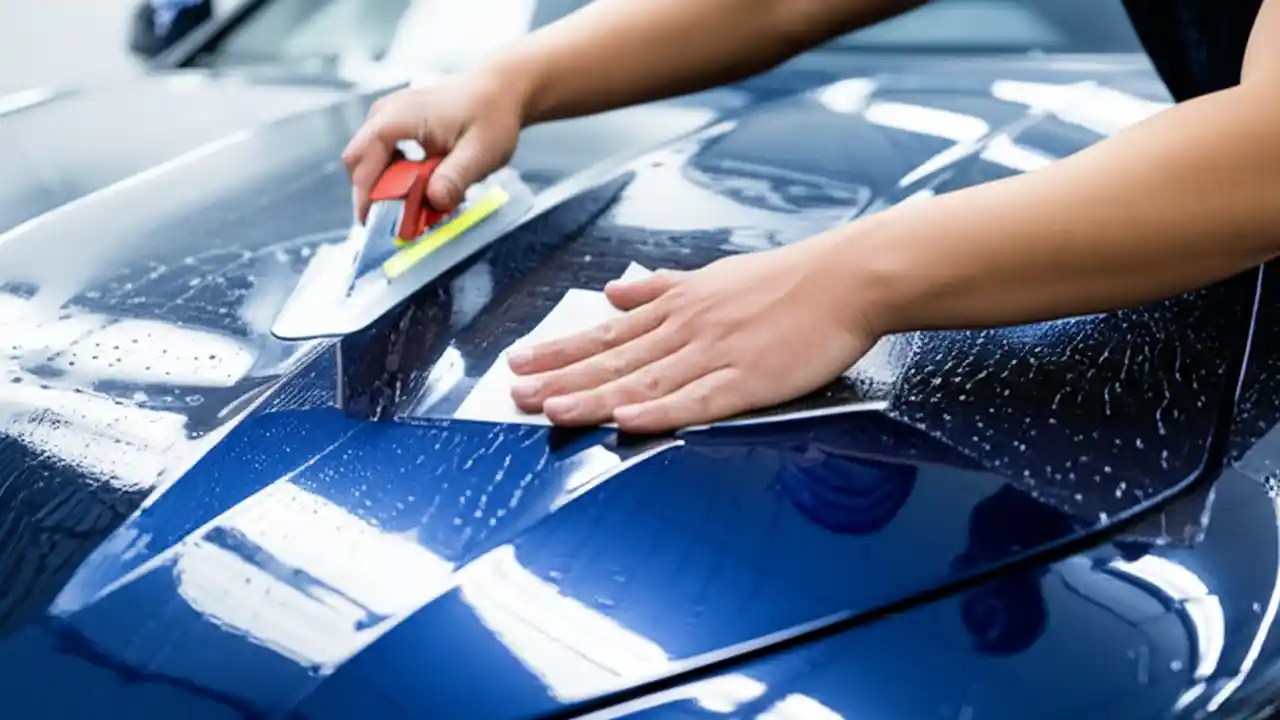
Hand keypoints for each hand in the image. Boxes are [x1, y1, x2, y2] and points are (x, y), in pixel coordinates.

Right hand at [341, 72, 524, 221]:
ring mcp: (389, 118)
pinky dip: (398, 179)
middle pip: (359, 164)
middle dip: (376, 196)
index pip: (362, 162)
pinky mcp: (398, 127)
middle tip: (402, 222)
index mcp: (397, 117)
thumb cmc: (492, 115)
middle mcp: (385, 115)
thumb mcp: (480, 152)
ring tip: (418, 206)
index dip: (365, 197)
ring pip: (371, 163)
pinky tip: (423, 189)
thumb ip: (455, 178)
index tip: (377, 226)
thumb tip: (433, 201)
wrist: (502, 89)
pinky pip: (385, 158)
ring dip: (389, 189)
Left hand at [507, 237, 880, 432]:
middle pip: (614, 360)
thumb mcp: (713, 275)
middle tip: (516, 395)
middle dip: (561, 378)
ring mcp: (716, 353)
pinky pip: (697, 400)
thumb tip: (615, 294)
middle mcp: (687, 328)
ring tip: (553, 411)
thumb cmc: (787, 280)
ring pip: (645, 381)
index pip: (607, 334)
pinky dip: (660, 411)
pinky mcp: (748, 379)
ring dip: (595, 397)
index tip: (521, 362)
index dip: (561, 350)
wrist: (846, 278)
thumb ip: (661, 288)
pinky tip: (627, 420)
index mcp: (679, 306)